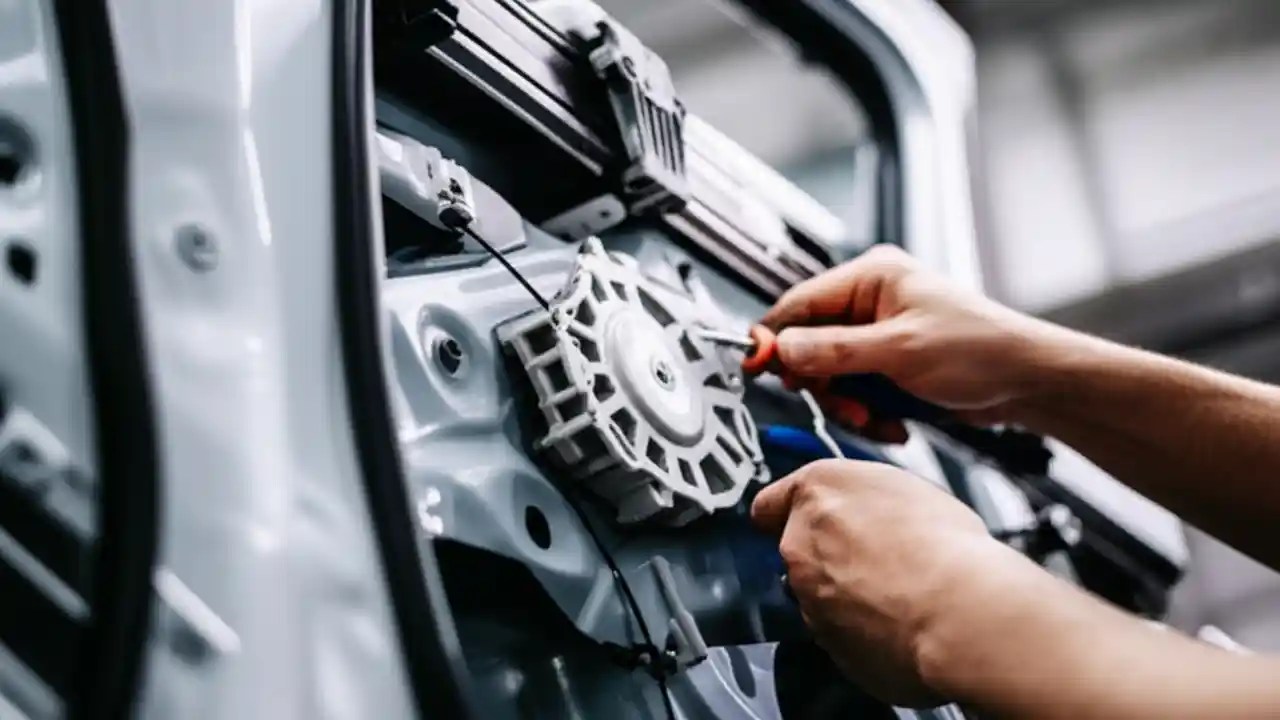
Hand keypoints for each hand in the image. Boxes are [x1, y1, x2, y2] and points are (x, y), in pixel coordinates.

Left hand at [751, 458, 1015, 706]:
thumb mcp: (901, 488)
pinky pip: (841, 635)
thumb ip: (859, 500)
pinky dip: (862, 632)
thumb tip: (861, 515)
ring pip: (819, 597)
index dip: (786, 514)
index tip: (799, 520)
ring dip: (847, 597)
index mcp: (815, 493)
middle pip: (798, 551)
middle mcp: (799, 544)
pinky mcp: (827, 646)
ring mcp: (808, 599)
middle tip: (880, 560)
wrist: (958, 611)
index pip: (770, 504)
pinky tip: (903, 626)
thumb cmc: (943, 545)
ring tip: (902, 596)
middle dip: (828, 556)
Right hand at [762, 245, 1062, 425]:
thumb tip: (782, 350)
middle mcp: (868, 302)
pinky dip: (867, 413)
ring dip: (848, 405)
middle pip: (808, 345)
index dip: (776, 339)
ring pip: (829, 376)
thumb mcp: (900, 350)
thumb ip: (834, 351)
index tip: (759, 368)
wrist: (1027, 382)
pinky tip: (893, 423)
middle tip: (848, 405)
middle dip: (825, 384)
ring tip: (877, 418)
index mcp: (870, 278)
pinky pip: (854, 392)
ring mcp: (876, 334)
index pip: (799, 304)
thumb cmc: (981, 350)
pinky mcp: (886, 365)